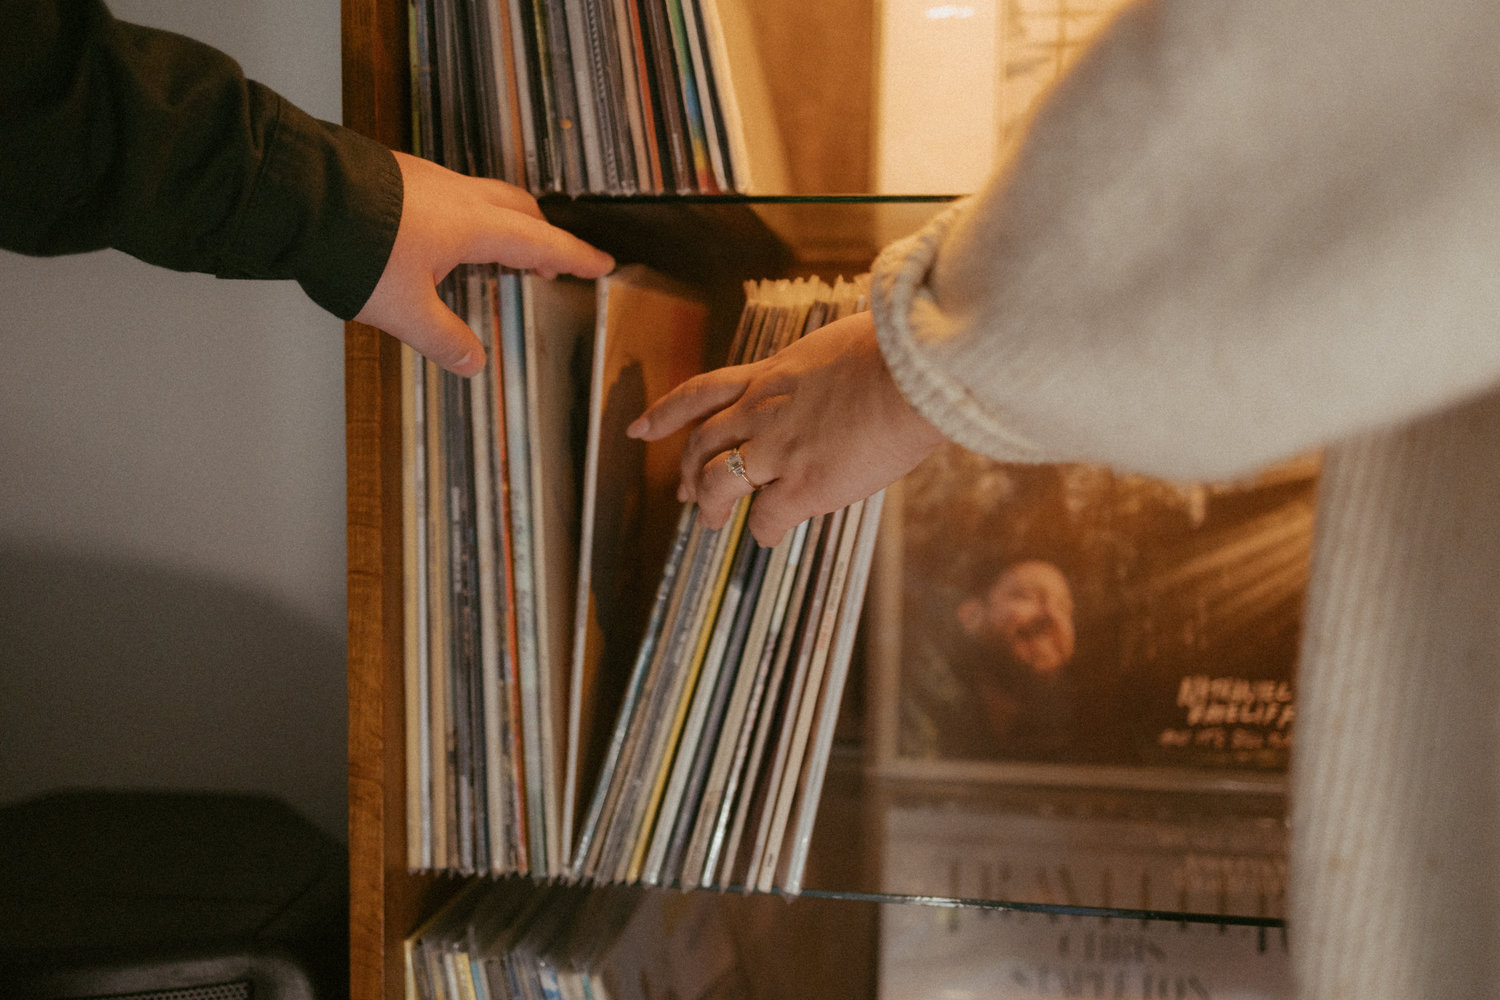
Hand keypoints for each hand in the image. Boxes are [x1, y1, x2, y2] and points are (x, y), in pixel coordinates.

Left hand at [354, 151, 614, 376]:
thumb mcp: (405, 310)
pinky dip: (471, 214)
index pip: (540, 243)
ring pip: (486, 196)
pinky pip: (453, 193)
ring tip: (504, 250)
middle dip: (544, 235)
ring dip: (507, 222)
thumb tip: (474, 364)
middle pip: (520, 210)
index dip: (574, 256)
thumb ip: (444, 339)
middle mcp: (459, 197)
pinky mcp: (400, 176)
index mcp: (473, 227)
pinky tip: (447, 235)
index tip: (602, 263)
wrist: (302, 196)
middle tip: (555, 261)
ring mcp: (428, 180)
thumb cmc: (356, 249)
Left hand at [626, 310, 946, 545]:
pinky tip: (769, 535)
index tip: (642, 428)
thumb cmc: (897, 351)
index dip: (667, 412)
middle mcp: (762, 410)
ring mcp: (778, 450)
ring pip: (718, 482)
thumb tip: (833, 376)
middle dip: (688, 468)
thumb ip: (818, 370)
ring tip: (709, 520)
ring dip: (710, 505)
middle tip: (684, 489)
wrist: (915, 372)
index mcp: (772, 373)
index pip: (703, 391)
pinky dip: (763, 531)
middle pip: (702, 443)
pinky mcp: (803, 486)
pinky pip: (766, 520)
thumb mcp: (838, 346)